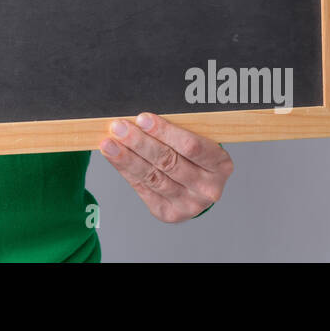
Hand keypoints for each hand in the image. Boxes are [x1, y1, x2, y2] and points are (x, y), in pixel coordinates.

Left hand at [98, 113, 232, 221]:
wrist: (197, 186)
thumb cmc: (193, 154)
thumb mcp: (197, 137)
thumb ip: (178, 127)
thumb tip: (141, 116)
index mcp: (220, 164)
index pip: (191, 146)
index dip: (164, 132)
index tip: (142, 118)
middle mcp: (208, 188)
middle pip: (169, 162)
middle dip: (140, 143)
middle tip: (119, 128)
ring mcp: (189, 204)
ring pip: (153, 177)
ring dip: (127, 158)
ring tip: (109, 143)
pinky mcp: (170, 213)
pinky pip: (143, 189)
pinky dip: (126, 170)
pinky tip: (114, 157)